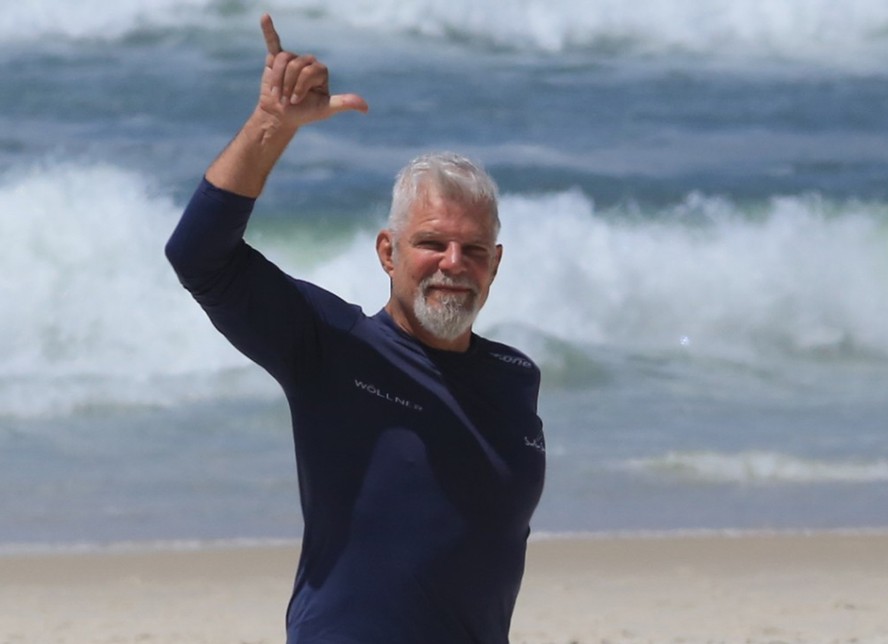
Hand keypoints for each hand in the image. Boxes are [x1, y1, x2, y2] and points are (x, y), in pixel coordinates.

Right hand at [258, 14, 367, 128]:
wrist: (281, 116)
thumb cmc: (305, 113)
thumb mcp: (325, 110)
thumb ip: (343, 104)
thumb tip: (366, 108)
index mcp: (320, 71)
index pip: (309, 71)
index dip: (300, 87)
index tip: (296, 101)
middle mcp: (308, 61)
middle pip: (296, 65)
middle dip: (289, 85)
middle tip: (287, 99)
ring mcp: (292, 60)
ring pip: (283, 60)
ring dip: (277, 80)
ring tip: (277, 93)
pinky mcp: (275, 59)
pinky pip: (273, 41)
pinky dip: (268, 30)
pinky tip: (265, 17)